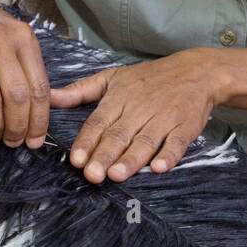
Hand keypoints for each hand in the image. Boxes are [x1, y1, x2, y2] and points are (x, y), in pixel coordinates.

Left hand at [49, 49, 222, 182]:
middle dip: (105, 155)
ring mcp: (164, 117)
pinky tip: (159, 167)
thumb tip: (49, 98)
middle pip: (120, 134)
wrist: (197, 71)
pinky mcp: (186, 126)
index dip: (87, 141)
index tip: (76, 159)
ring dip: (132, 159)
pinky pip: (177, 142)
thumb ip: (80, 91)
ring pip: (145, 141)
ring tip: (117, 174)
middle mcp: (140, 108)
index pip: (99, 121)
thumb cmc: (150, 78)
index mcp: (119, 97)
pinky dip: (169, 155)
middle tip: (92, 175)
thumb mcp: (113, 77)